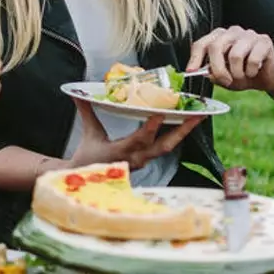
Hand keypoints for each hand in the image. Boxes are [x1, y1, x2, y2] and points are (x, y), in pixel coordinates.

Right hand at [65, 98, 203, 169]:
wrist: (87, 181)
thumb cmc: (88, 158)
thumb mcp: (89, 134)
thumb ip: (86, 111)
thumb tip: (77, 93)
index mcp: (120, 152)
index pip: (138, 140)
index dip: (149, 129)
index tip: (159, 114)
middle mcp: (135, 158)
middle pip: (163, 146)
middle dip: (181, 132)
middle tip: (196, 117)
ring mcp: (143, 161)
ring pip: (166, 148)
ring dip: (181, 133)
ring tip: (195, 118)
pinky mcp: (146, 160)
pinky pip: (163, 148)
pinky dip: (174, 136)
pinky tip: (182, 125)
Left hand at [190, 26, 273, 91]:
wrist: (267, 78)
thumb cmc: (243, 75)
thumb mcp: (224, 78)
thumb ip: (214, 74)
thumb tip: (206, 73)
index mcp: (218, 37)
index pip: (201, 43)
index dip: (195, 58)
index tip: (191, 71)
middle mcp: (232, 32)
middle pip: (216, 47)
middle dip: (218, 69)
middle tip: (225, 82)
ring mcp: (248, 34)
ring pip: (235, 55)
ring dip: (237, 73)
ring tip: (243, 76)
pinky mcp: (264, 40)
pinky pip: (253, 59)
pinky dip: (251, 71)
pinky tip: (254, 71)